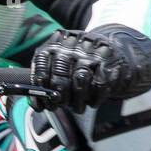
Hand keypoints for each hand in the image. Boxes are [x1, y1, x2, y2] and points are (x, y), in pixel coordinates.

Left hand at [31, 25, 150, 112]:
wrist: (112, 52)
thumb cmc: (80, 63)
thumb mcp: (61, 61)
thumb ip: (47, 76)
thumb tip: (37, 102)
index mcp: (56, 42)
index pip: (42, 61)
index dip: (39, 83)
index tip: (41, 99)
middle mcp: (72, 44)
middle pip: (60, 75)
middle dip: (58, 97)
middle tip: (59, 107)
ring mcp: (91, 51)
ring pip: (80, 81)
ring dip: (77, 101)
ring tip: (77, 108)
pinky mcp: (108, 60)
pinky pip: (99, 85)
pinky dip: (95, 99)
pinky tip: (92, 103)